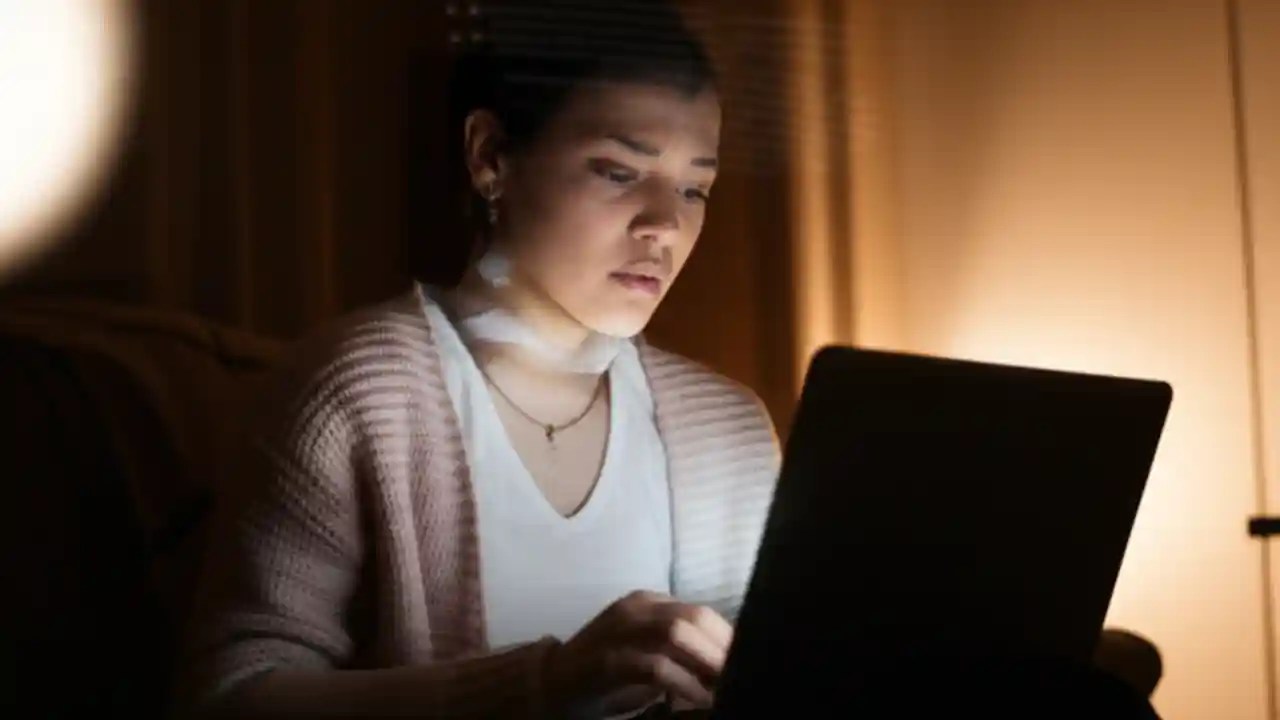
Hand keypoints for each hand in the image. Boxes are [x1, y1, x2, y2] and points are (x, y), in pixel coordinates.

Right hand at [542, 590, 733, 714]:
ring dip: (708, 662)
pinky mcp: (606, 660)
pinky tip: (700, 699)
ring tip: (728, 686)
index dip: (729, 638)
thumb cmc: (607, 675)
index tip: (750, 663)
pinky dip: (683, 683)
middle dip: (724, 648)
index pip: (702, 613)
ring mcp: (619, 631)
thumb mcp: (647, 656)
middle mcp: (636, 609)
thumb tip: (727, 669)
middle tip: (745, 676)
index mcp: (649, 604)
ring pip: (676, 632)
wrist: (550, 685)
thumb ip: (681, 656)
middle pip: (695, 618)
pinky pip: (653, 666)